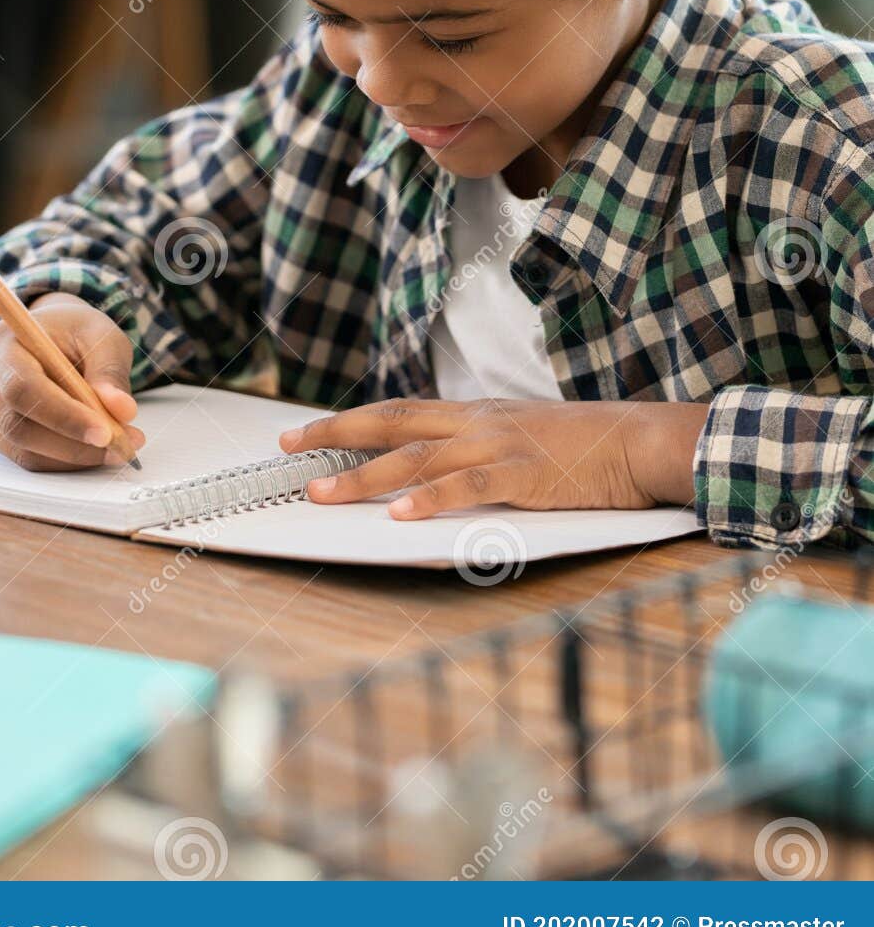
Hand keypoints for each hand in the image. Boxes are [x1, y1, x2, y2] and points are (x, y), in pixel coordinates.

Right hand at [0, 292, 144, 470]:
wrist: (47, 335)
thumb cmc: (72, 331)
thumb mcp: (100, 335)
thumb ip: (110, 370)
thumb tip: (122, 410)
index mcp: (2, 342)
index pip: (23, 388)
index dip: (64, 416)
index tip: (106, 433)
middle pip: (16, 425)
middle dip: (72, 444)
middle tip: (121, 447)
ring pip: (21, 448)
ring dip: (72, 457)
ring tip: (116, 449)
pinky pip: (24, 456)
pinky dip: (62, 460)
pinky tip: (92, 451)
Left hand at [279, 397, 706, 517]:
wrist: (638, 439)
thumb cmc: (586, 445)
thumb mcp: (521, 433)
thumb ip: (480, 446)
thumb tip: (440, 468)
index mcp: (474, 413)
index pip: (398, 410)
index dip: (350, 419)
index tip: (306, 431)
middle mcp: (475, 422)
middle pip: (390, 422)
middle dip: (334, 434)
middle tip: (287, 449)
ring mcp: (496, 445)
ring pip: (415, 457)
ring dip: (363, 476)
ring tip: (320, 493)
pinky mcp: (521, 474)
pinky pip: (466, 486)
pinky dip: (429, 500)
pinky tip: (399, 516)